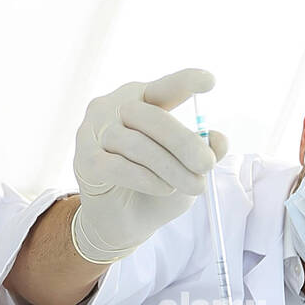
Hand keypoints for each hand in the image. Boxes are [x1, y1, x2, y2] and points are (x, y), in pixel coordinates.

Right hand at [70, 68, 228, 263]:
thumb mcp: (188, 169)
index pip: (162, 87)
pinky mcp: (85, 161)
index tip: (210, 81)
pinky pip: (118, 166)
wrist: (125, 223)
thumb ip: (204, 152)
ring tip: (193, 186)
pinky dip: (146, 179)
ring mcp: (94, 132)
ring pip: (137, 145)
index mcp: (140, 100)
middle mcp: (112, 108)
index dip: (184, 82)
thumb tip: (219, 140)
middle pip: (150, 117)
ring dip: (170, 168)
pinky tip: (163, 188)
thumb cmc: (156, 186)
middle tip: (207, 165)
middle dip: (183, 142)